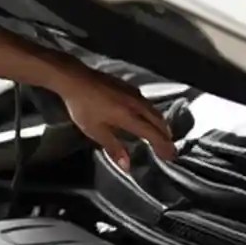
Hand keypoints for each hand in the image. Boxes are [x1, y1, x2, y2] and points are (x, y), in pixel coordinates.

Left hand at [53, 62, 175, 169]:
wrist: (75, 78)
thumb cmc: (83, 107)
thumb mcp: (95, 130)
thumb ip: (113, 147)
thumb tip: (127, 166)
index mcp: (130, 117)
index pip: (154, 134)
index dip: (164, 147)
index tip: (170, 157)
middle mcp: (137, 104)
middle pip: (159, 122)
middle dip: (166, 136)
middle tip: (169, 148)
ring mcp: (133, 93)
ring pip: (155, 110)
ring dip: (161, 124)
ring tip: (161, 134)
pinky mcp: (128, 86)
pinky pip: (147, 102)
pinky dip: (153, 113)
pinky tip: (146, 116)